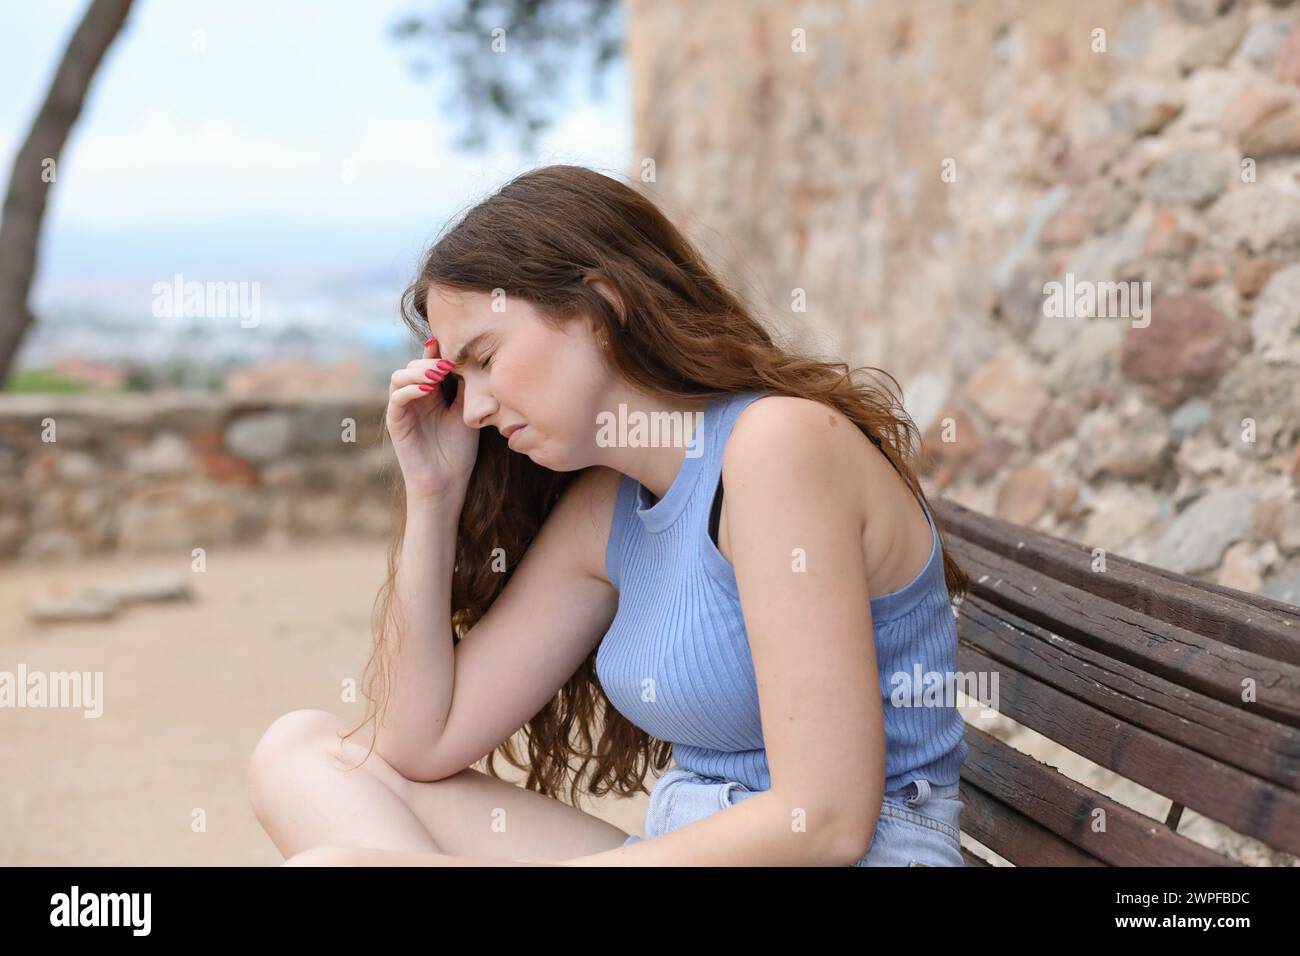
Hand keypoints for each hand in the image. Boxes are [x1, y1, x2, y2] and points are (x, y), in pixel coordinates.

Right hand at [385, 334, 479, 503]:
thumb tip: (468, 359)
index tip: (454, 345)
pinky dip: (409, 389)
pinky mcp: (395, 421)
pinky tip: (427, 388)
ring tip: (438, 374)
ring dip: (418, 371)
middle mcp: (415, 398)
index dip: (439, 353)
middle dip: (430, 361)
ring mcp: (403, 408)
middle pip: (413, 366)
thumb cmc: (459, 451)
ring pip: (400, 376)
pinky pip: (396, 398)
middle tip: (448, 363)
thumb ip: (464, 387)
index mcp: (432, 394)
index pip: (430, 365)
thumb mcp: (466, 413)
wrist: (448, 482)